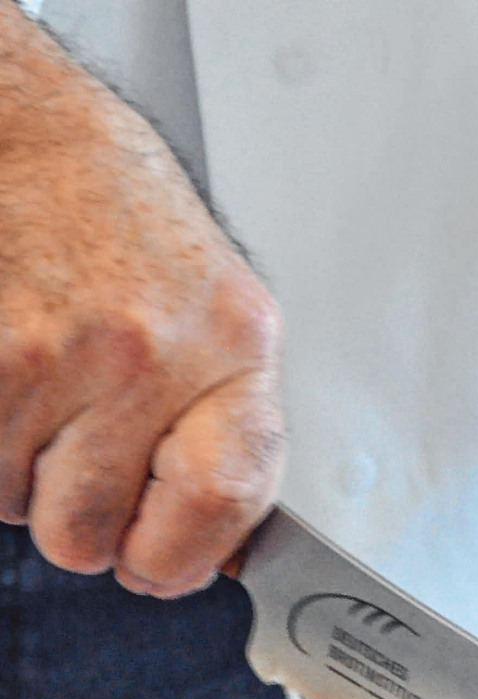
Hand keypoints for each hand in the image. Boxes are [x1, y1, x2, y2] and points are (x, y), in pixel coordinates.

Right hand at [0, 8, 283, 596]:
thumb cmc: (119, 225)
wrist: (22, 132)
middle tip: (76, 447)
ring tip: (40, 383)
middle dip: (76, 517)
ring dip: (18, 468)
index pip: (224, 499)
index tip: (157, 566)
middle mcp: (149, 351)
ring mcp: (54, 355)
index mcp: (233, 347)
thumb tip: (217, 554)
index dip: (179, 558)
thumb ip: (224, 435)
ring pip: (17, 505)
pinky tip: (7, 372)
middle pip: (92, 535)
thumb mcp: (213, 318)